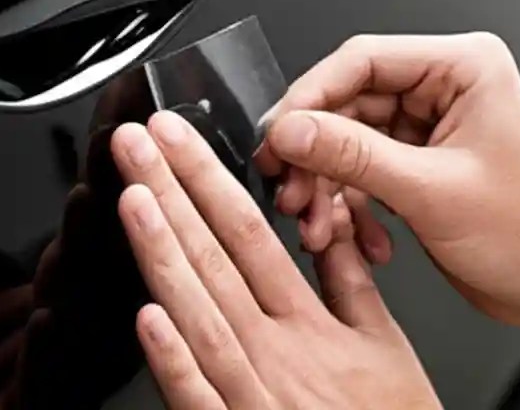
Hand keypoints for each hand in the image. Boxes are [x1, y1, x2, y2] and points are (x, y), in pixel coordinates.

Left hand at [111, 111, 440, 408]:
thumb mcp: (386, 348)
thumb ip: (348, 283)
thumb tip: (328, 225)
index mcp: (309, 324)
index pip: (249, 232)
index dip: (209, 178)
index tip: (176, 136)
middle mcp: (277, 353)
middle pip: (215, 259)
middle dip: (171, 193)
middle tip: (135, 142)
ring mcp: (252, 396)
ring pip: (199, 315)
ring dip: (163, 255)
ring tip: (134, 198)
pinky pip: (199, 397)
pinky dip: (172, 360)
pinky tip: (148, 316)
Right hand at [264, 33, 519, 332]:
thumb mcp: (431, 192)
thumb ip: (354, 157)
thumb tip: (293, 130)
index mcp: (463, 68)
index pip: (361, 60)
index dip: (310, 96)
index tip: (278, 134)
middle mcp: (444, 88)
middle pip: (346, 103)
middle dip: (314, 154)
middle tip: (288, 186)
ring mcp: (427, 126)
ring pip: (345, 141)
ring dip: (325, 186)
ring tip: (315, 224)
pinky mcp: (416, 161)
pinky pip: (359, 170)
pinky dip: (347, 205)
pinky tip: (353, 237)